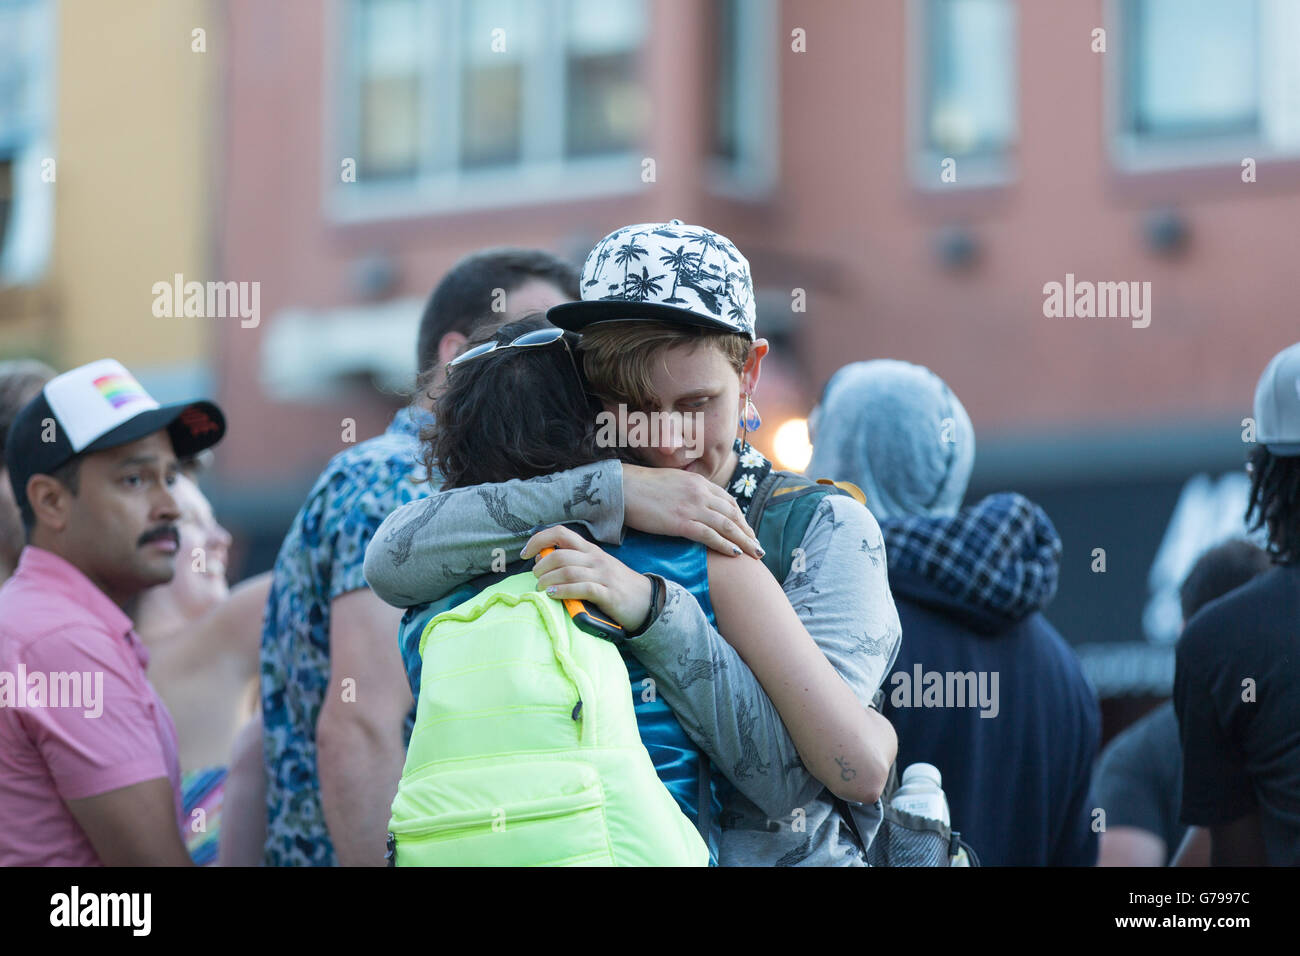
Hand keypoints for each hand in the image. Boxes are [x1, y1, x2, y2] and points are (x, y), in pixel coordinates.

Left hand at [522, 525, 653, 631]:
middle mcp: (595, 559)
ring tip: (541, 588)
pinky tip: (553, 594)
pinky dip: (564, 591)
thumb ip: (573, 562)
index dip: (539, 540)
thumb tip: (541, 559)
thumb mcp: (595, 568)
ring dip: (548, 579)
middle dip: (541, 566)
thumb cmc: (616, 585)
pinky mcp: (608, 594)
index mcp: (590, 550)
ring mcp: (603, 575)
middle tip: (535, 577)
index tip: (525, 553)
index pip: (560, 533)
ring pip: (568, 571)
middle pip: (560, 554)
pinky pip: (582, 588)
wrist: (647, 601)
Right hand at [622, 464, 762, 558]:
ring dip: (743, 541)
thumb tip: (696, 504)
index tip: (747, 531)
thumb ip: (689, 491)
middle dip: (748, 532)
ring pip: (727, 526)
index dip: (741, 518)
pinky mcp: (681, 522)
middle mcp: (700, 493)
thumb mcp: (672, 482)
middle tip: (757, 547)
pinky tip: (734, 553)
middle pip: (733, 514)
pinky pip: (710, 535)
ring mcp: (692, 507)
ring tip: (754, 554)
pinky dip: (724, 545)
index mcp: (698, 482)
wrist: (621, 488)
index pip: (728, 501)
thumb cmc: (641, 487)